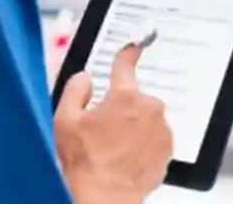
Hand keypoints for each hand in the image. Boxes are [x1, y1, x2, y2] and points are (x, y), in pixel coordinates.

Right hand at [55, 44, 173, 203]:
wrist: (106, 195)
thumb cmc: (85, 162)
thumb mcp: (65, 121)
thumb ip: (75, 91)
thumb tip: (85, 79)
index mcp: (124, 96)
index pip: (126, 64)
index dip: (128, 52)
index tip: (135, 44)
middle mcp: (147, 108)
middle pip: (134, 98)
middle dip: (123, 109)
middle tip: (105, 131)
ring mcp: (161, 128)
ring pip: (146, 119)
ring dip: (135, 127)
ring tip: (114, 149)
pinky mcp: (167, 148)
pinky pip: (155, 137)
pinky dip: (144, 144)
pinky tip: (127, 157)